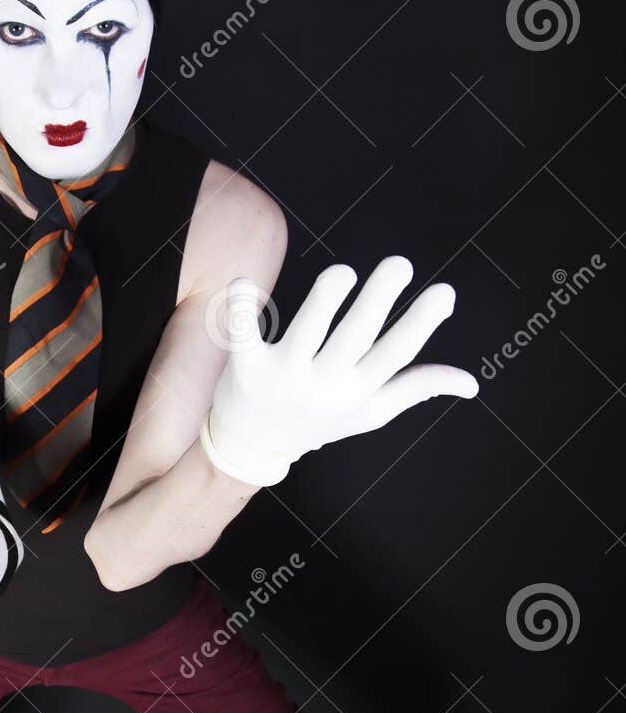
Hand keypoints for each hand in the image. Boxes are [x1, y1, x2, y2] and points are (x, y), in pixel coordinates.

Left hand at [201, 256, 477, 486]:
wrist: (251, 449)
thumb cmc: (318, 420)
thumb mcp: (368, 411)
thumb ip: (416, 388)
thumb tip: (472, 382)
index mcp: (358, 391)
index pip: (396, 354)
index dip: (421, 323)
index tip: (444, 292)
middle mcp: (324, 385)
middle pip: (357, 337)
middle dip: (379, 301)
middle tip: (399, 264)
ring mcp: (284, 377)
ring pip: (308, 332)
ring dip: (325, 301)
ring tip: (343, 273)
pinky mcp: (246, 368)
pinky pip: (243, 336)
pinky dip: (241, 310)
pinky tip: (243, 283)